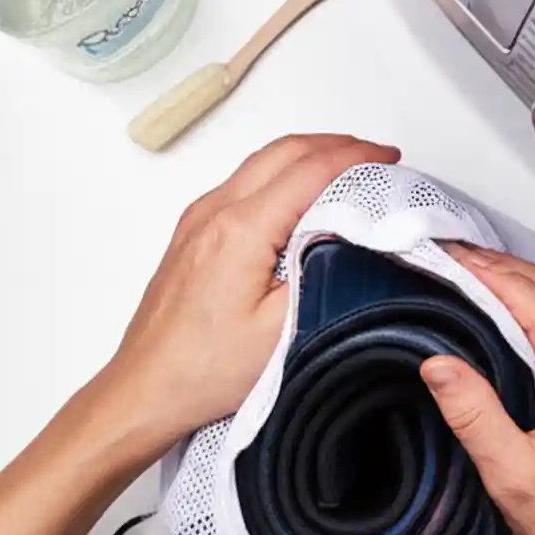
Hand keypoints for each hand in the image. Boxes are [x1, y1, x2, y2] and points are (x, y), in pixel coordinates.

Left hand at [97, 134, 400, 447]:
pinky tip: (299, 197)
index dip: (356, 157)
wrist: (147, 389)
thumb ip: (321, 272)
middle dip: (335, 144)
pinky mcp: (191, 235)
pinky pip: (242, 183)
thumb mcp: (282, 329)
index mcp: (239, 230)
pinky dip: (280, 175)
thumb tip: (348, 235)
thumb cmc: (203, 370)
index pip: (309, 170)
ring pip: (260, 162)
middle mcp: (213, 213)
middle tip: (374, 155)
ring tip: (345, 169)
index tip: (387, 158)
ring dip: (306, 156)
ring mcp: (198, 221)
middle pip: (283, 151)